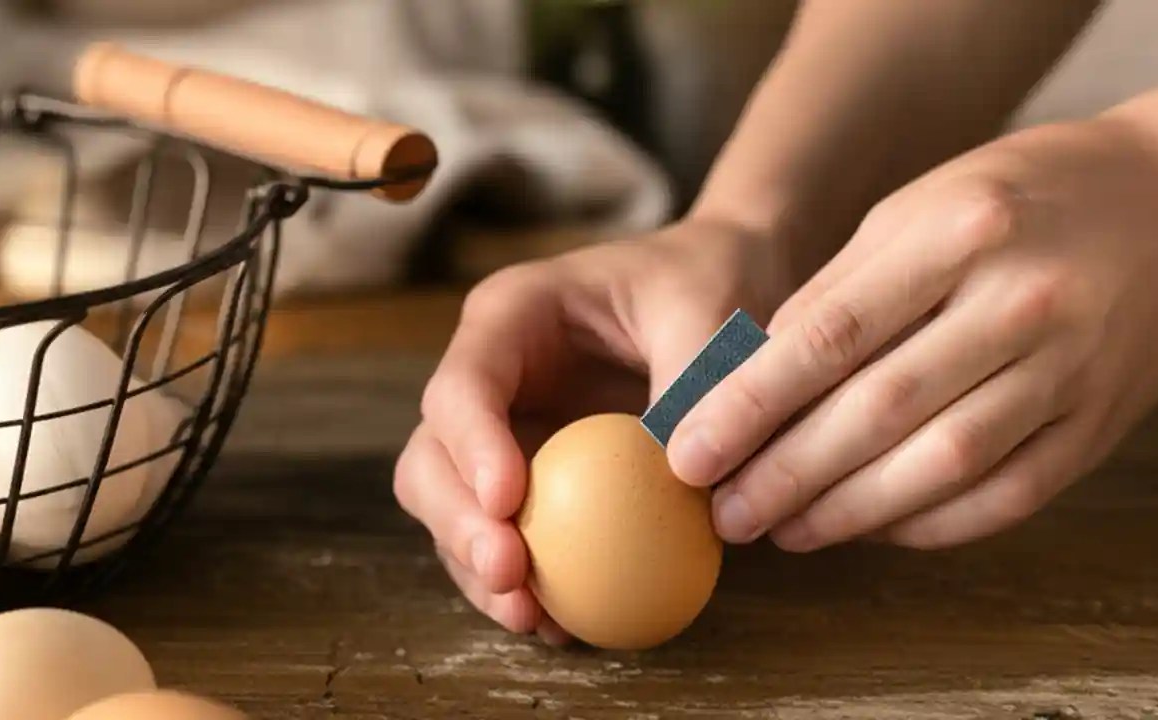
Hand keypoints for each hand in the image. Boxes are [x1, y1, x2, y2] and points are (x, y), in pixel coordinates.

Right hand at [393, 218, 794, 640]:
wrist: (724, 284)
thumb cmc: (708, 283)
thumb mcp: (707, 315)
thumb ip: (693, 382)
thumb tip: (684, 478)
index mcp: (511, 316)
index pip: (464, 384)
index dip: (471, 446)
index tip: (508, 502)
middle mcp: (492, 376)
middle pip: (433, 455)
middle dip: (457, 521)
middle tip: (511, 575)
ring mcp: (506, 430)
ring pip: (453, 508)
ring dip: (478, 568)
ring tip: (532, 617)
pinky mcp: (533, 477)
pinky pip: (507, 536)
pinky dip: (522, 584)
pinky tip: (562, 625)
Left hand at [668, 112, 1157, 549]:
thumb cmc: (1009, 201)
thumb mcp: (914, 211)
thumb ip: (837, 293)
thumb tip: (754, 384)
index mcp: (957, 233)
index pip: (830, 335)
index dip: (750, 404)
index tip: (690, 452)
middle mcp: (1020, 301)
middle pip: (879, 410)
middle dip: (786, 473)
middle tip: (723, 513)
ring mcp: (1070, 368)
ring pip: (942, 465)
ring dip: (849, 511)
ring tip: (781, 531)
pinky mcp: (1099, 423)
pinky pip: (1006, 496)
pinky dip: (929, 524)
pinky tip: (869, 530)